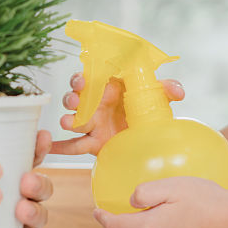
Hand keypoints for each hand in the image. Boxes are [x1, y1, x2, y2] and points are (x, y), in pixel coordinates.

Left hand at [0, 129, 53, 227]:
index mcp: (4, 179)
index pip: (26, 159)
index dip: (38, 148)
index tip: (41, 135)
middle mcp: (17, 200)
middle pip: (39, 187)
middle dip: (38, 181)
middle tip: (26, 181)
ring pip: (38, 216)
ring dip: (34, 211)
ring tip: (22, 210)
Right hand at [50, 72, 184, 155]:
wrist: (147, 136)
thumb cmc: (147, 109)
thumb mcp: (157, 97)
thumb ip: (166, 90)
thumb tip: (178, 92)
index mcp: (106, 88)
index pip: (88, 79)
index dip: (81, 79)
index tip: (83, 82)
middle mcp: (95, 104)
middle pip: (74, 98)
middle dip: (71, 98)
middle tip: (76, 101)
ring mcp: (91, 124)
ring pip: (72, 120)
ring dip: (66, 120)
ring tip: (68, 122)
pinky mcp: (92, 142)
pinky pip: (72, 145)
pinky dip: (58, 147)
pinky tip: (49, 149)